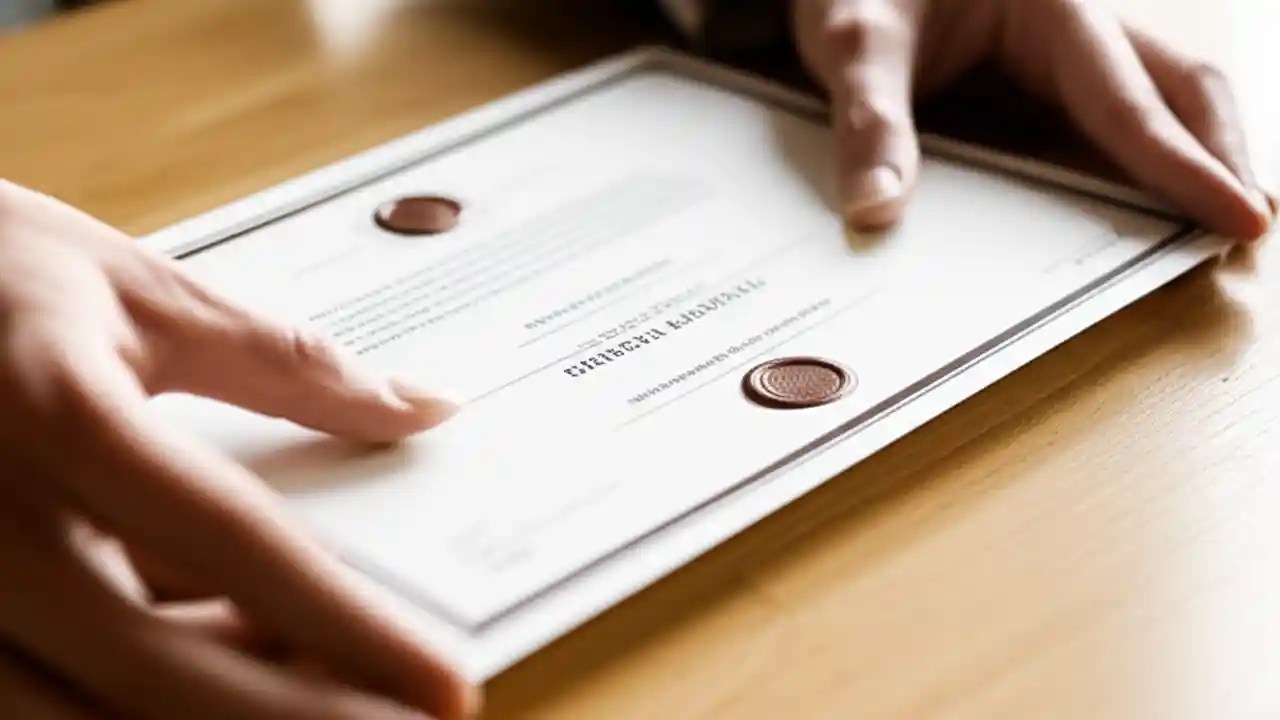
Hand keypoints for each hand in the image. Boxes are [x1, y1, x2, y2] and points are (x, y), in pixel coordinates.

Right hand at [0, 179, 475, 718]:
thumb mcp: (145, 295)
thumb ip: (290, 363)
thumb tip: (421, 408)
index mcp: (59, 414)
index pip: (234, 545)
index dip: (351, 626)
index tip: (443, 684)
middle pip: (155, 665)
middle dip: (296, 716)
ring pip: (81, 712)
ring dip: (217, 719)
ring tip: (327, 704)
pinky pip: (38, 697)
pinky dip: (135, 702)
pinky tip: (227, 671)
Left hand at [792, 0, 1275, 237]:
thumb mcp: (853, 42)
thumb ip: (868, 122)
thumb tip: (876, 210)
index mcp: (1049, 10)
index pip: (1128, 101)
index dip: (1185, 165)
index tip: (1240, 216)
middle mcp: (1075, 28)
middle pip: (1182, 87)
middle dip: (1222, 155)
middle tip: (1250, 228)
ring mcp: (1067, 54)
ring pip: (1162, 98)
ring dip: (1196, 156)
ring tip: (1218, 223)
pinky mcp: (1046, 80)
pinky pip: (1114, 119)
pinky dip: (1142, 162)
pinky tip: (1141, 204)